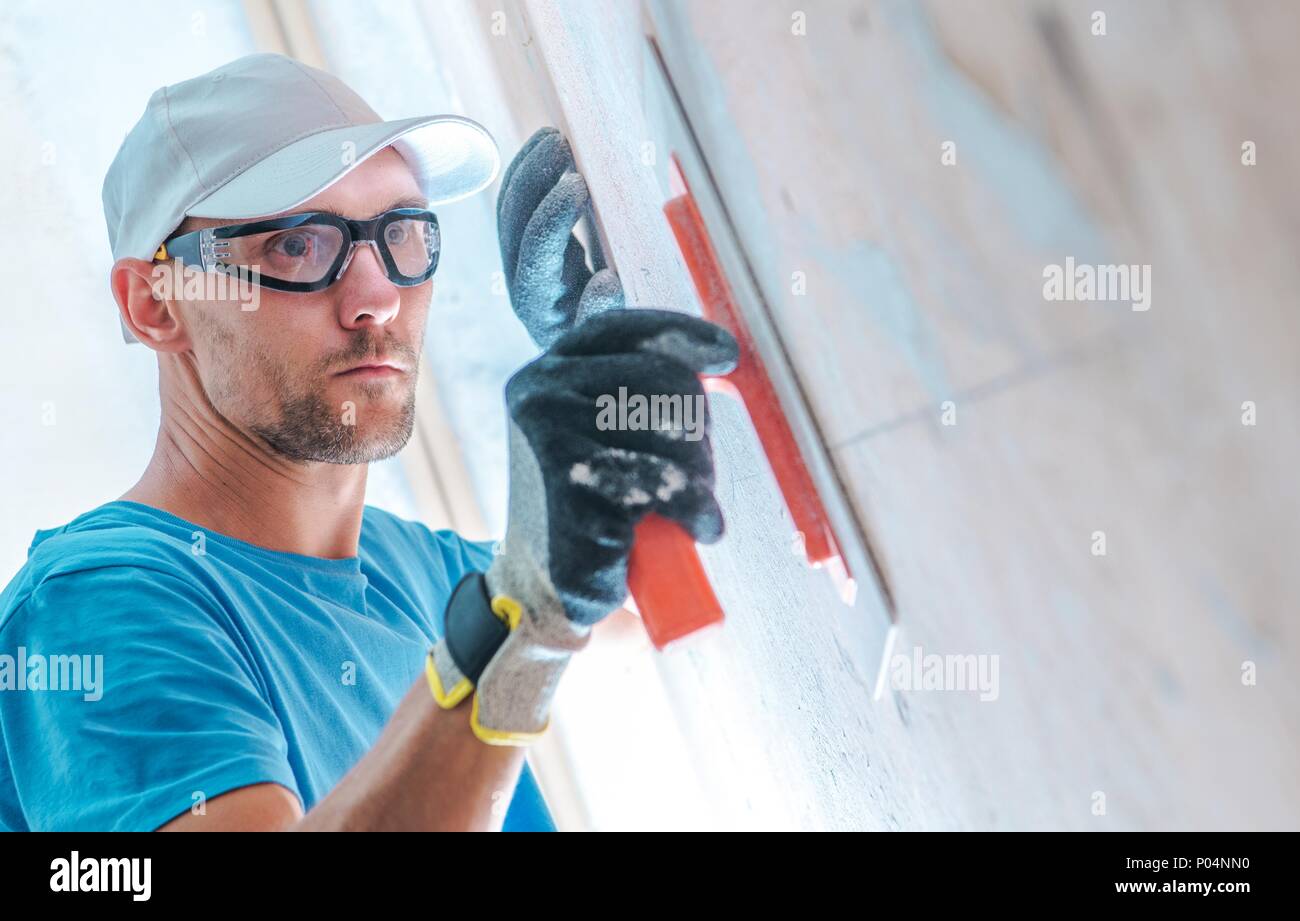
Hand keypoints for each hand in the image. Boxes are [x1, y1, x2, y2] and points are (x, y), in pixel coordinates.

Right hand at [427, 309, 737, 743]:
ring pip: (671, 428)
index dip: (682, 335)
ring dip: (699, 474)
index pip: (625, 330)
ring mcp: (549, 428)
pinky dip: (691, 505)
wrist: (541, 591)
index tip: (726, 356)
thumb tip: (704, 359)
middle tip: (698, 480)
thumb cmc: (585, 514)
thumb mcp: (600, 440)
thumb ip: (631, 396)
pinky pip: (660, 479)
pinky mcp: (568, 477)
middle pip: (664, 377)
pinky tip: (700, 527)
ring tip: (692, 509)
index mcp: (548, 372)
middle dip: (697, 432)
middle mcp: (541, 388)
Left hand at [496, 127, 624, 347]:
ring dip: (529, 170)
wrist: (597, 354)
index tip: (579, 185)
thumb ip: (605, 314)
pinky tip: (550, 148)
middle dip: (534, 181)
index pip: (537, 258)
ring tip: (553, 137)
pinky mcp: (534, 250)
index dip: (552, 220)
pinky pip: (521, 207)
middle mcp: (524, 286)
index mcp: (542, 309)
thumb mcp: (612, 335)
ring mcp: (524, 265)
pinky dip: (532, 175)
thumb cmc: (610, 342)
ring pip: (511, 212)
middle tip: (560, 145)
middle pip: (514, 227)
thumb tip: (606, 282)